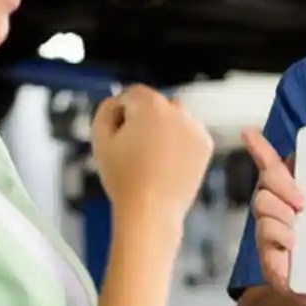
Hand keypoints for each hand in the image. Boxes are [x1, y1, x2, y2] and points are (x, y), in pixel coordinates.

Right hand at [90, 85, 214, 222]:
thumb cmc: (122, 177)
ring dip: (164, 128)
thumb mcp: (100, 139)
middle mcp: (178, 111)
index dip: (121, 113)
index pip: (132, 93)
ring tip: (152, 157)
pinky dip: (180, 142)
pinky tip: (167, 163)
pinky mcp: (205, 145)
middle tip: (134, 148)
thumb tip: (117, 101)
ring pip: (175, 118)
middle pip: (155, 104)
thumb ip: (105, 110)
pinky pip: (189, 133)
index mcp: (151, 105)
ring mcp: (195, 128)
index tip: (119, 136)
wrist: (150, 211)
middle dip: (144, 118)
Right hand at [242, 128, 305, 305]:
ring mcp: (268, 232)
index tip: (249, 132)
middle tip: (303, 202)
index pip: (271, 166)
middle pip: (267, 182)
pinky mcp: (267, 256)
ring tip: (298, 232)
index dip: (259, 148)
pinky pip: (266, 236)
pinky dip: (278, 239)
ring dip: (281, 216)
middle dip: (282, 185)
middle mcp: (275, 210)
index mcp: (290, 196)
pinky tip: (291, 247)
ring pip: (263, 207)